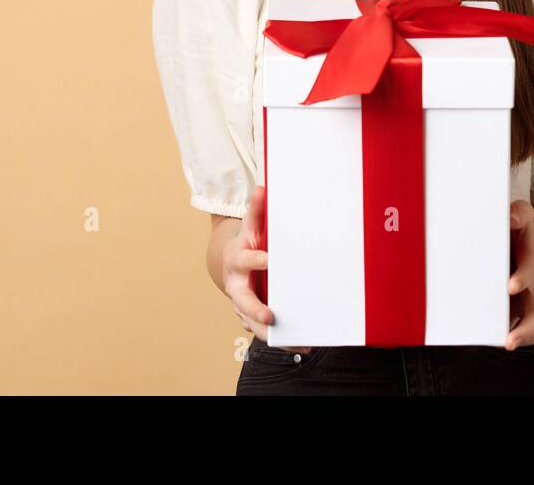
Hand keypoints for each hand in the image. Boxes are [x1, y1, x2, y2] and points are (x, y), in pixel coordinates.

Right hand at [223, 184, 311, 353]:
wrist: (231, 264)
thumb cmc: (248, 243)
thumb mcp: (251, 226)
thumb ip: (256, 210)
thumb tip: (261, 187)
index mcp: (237, 260)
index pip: (245, 260)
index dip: (256, 261)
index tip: (269, 261)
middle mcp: (237, 286)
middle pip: (243, 301)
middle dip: (255, 311)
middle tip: (270, 317)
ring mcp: (242, 305)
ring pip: (253, 323)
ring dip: (271, 334)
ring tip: (296, 341)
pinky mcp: (251, 318)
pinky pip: (264, 332)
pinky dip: (282, 341)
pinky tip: (301, 345)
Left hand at [505, 200, 533, 350]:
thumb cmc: (522, 231)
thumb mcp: (523, 216)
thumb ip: (518, 214)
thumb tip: (511, 218)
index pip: (531, 265)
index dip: (523, 276)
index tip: (511, 286)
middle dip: (527, 319)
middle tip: (511, 333)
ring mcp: (532, 299)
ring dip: (523, 333)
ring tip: (509, 343)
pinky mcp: (522, 309)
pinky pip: (524, 327)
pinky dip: (516, 336)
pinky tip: (498, 341)